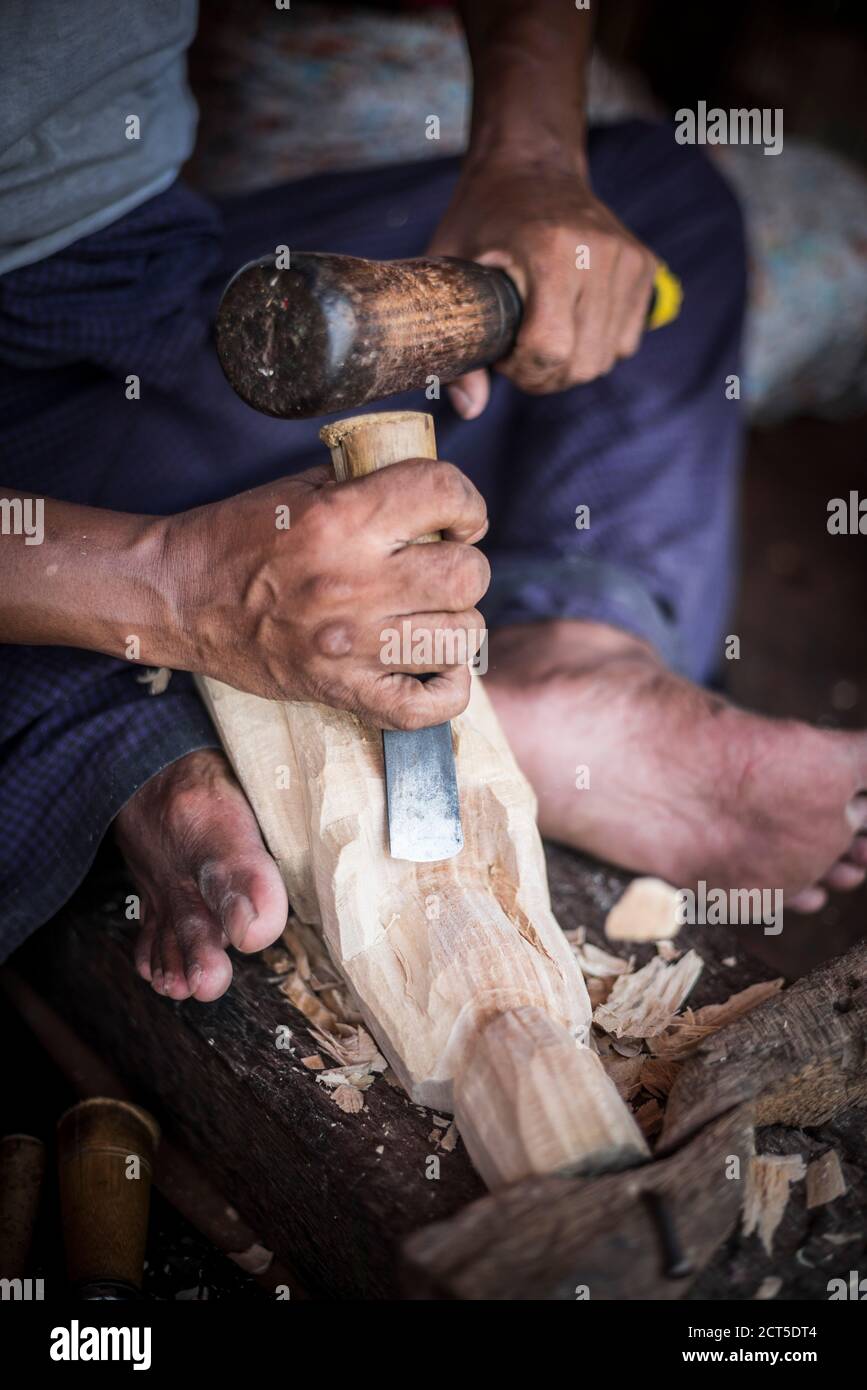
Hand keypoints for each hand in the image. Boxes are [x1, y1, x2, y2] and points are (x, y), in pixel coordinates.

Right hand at [166, 461, 488, 729]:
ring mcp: (352, 646)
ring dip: (456, 622)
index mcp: (343, 520)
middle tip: (438, 568)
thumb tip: (434, 495)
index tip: (456, 517)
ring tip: (429, 615)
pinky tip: (431, 666)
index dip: (465, 502)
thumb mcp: (302, 489)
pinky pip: (430, 707)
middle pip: (467, 575)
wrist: (180, 597)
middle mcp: (354, 583)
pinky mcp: (344, 692)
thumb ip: (369, 486)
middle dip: (465, 565)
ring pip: (461, 637)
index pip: (446, 494)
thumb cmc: (239, 538)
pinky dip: (447, 689)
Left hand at [428, 158, 658, 416]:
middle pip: (581, 363)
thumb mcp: (453, 270)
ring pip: (606, 359)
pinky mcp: (644, 267)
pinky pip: (625, 342)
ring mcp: (628, 259)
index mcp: (551, 250)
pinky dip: (596, 348)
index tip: (503, 352)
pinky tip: (570, 324)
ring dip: (571, 364)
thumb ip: (461, 343)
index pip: (550, 348)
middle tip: (519, 351)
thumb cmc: (484, 218)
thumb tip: (469, 409)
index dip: (522, 369)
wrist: (532, 165)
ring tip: (543, 336)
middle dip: (545, 375)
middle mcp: (598, 253)